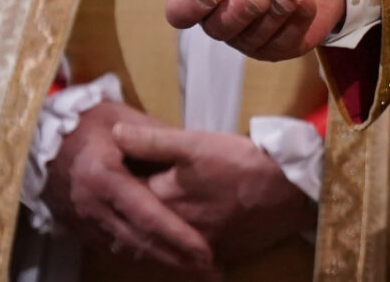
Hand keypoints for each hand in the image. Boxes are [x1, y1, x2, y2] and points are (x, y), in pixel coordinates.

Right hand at [43, 101, 214, 272]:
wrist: (38, 134)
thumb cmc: (86, 121)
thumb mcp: (123, 117)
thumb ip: (155, 136)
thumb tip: (190, 146)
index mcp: (105, 178)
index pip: (148, 215)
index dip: (177, 235)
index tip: (204, 249)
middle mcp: (93, 206)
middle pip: (139, 240)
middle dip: (175, 257)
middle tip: (206, 268)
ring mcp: (83, 220)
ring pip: (126, 248)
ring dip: (158, 260)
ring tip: (190, 266)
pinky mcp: (78, 226)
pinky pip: (111, 245)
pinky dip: (137, 252)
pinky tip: (158, 256)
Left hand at [114, 121, 314, 263]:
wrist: (287, 190)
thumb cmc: (240, 161)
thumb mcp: (195, 142)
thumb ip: (153, 140)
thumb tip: (115, 133)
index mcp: (163, 199)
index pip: (126, 195)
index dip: (114, 186)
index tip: (102, 178)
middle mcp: (172, 229)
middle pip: (139, 226)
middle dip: (124, 217)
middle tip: (111, 209)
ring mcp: (194, 246)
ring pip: (160, 245)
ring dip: (146, 238)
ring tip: (134, 229)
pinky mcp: (216, 253)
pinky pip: (186, 257)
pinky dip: (175, 250)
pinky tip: (174, 242)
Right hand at [164, 0, 345, 59]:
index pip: (181, 10)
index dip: (190, 6)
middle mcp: (224, 18)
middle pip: (217, 28)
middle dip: (238, 12)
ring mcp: (250, 37)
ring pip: (251, 38)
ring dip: (272, 16)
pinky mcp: (278, 47)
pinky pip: (281, 44)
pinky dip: (295, 23)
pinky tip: (305, 4)